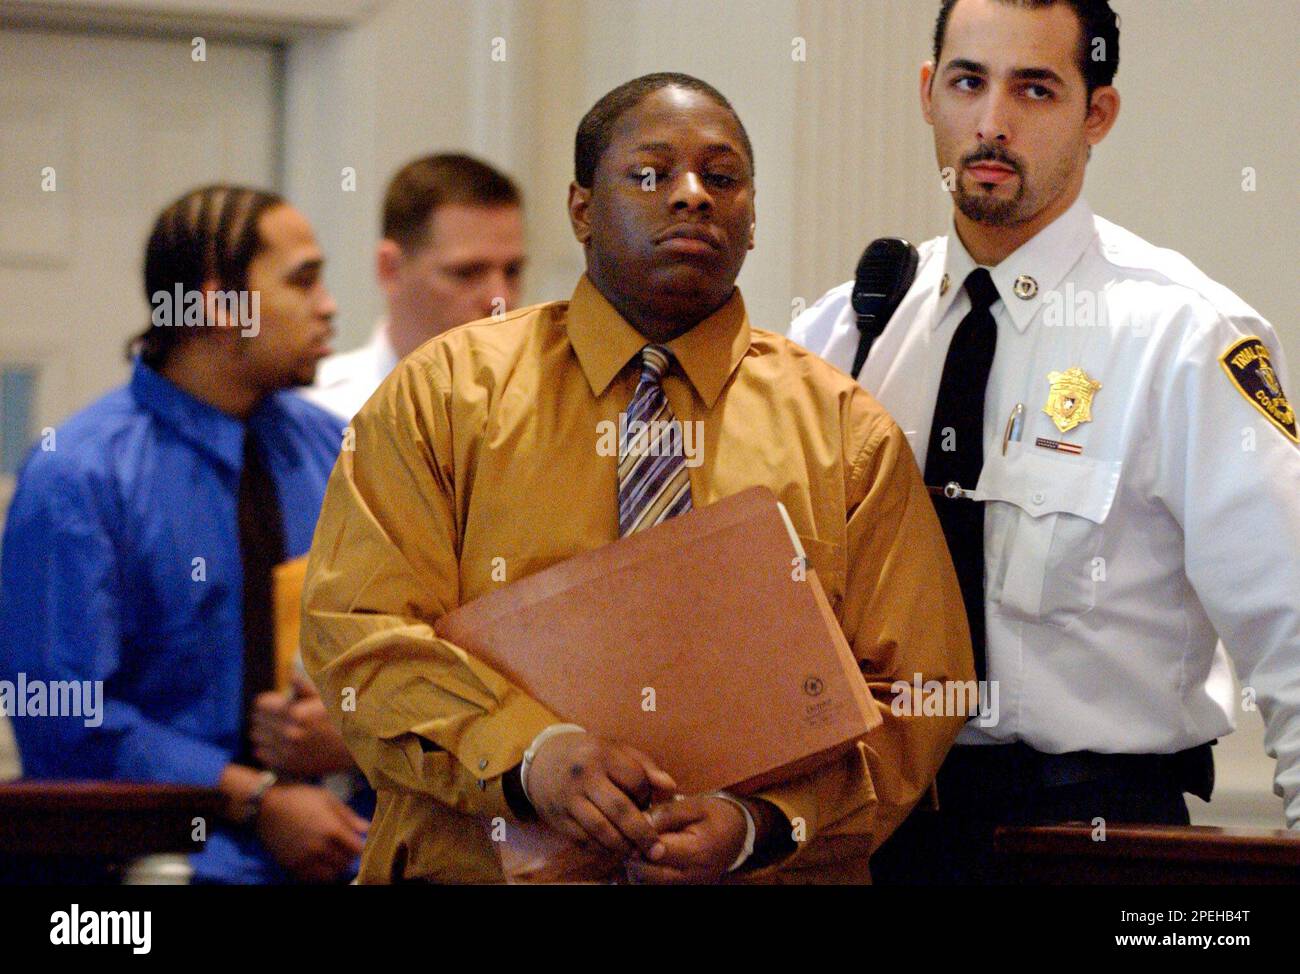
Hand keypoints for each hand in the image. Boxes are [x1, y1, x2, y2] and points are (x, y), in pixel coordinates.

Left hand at [251, 676, 353, 777]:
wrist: (356, 747)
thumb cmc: (342, 717)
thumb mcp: (326, 695)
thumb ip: (303, 685)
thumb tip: (289, 672)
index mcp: (295, 713)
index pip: (261, 705)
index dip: (268, 701)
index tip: (277, 702)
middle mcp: (288, 734)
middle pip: (257, 722)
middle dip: (266, 716)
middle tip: (278, 715)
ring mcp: (288, 752)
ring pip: (257, 739)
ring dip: (265, 733)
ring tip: (279, 729)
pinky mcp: (289, 766)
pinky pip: (262, 755)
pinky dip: (267, 748)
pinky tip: (280, 743)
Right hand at [255, 783, 368, 882]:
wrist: (265, 807)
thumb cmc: (298, 798)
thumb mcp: (327, 799)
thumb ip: (348, 816)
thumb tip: (366, 829)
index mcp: (331, 829)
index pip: (357, 849)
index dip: (359, 846)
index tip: (356, 841)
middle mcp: (319, 848)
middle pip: (345, 863)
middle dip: (348, 856)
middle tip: (344, 848)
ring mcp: (305, 859)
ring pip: (330, 875)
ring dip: (334, 867)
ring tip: (331, 856)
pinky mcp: (291, 866)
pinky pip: (311, 879)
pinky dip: (318, 874)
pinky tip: (318, 862)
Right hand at [526, 731, 676, 860]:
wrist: (543, 761)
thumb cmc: (588, 755)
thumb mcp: (615, 750)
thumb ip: (645, 766)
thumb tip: (671, 787)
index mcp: (602, 754)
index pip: (636, 781)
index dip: (647, 797)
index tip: (649, 805)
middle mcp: (584, 776)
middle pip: (620, 810)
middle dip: (642, 833)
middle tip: (656, 849)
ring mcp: (569, 799)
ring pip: (602, 830)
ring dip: (623, 846)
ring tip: (636, 852)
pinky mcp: (558, 818)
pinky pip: (584, 840)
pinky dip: (602, 849)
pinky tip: (614, 849)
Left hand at [624, 795, 746, 883]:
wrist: (738, 835)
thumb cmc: (715, 816)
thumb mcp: (695, 805)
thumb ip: (666, 813)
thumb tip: (639, 821)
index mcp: (697, 851)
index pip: (656, 853)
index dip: (638, 841)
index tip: (632, 828)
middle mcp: (693, 876)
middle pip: (648, 875)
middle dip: (633, 858)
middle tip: (631, 839)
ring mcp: (689, 886)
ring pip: (648, 885)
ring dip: (637, 869)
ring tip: (639, 848)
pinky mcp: (685, 889)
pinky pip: (655, 887)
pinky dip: (646, 876)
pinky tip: (647, 859)